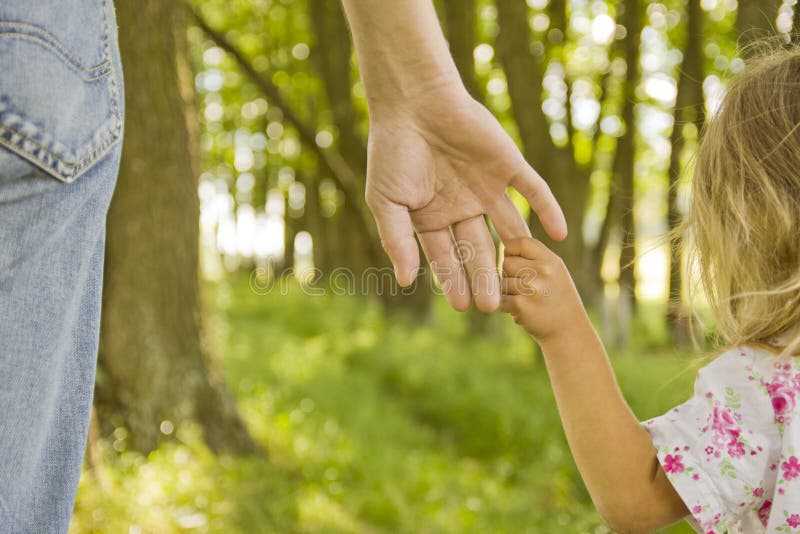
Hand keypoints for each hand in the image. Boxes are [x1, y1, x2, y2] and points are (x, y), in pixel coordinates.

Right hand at [365, 82, 566, 311]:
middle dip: (485, 276)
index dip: (454, 279)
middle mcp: (462, 206)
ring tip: (526, 279)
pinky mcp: (509, 165)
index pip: (446, 255)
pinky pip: (533, 191)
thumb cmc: (392, 151)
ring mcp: (487, 186)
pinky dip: (548, 210)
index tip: (462, 306)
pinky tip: (560, 234)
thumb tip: (404, 281)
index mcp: (433, 216)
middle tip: (492, 305)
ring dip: (517, 252)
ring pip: (507, 227)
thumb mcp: (386, 201)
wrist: (414, 101)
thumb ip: (397, 240)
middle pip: (479, 247)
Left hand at [499, 237, 585, 340]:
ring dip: (507, 292)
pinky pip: (499, 299)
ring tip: (526, 300)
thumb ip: (534, 257)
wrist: (568, 332)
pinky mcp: (520, 305)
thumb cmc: (557, 299)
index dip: (512, 251)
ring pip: (501, 282)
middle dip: (508, 274)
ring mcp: (532, 288)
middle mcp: (543, 271)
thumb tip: (504, 244)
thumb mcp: (554, 272)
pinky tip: (520, 310)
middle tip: (522, 286)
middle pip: (507, 262)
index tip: (514, 261)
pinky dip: (505, 306)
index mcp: (551, 261)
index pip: (521, 242)